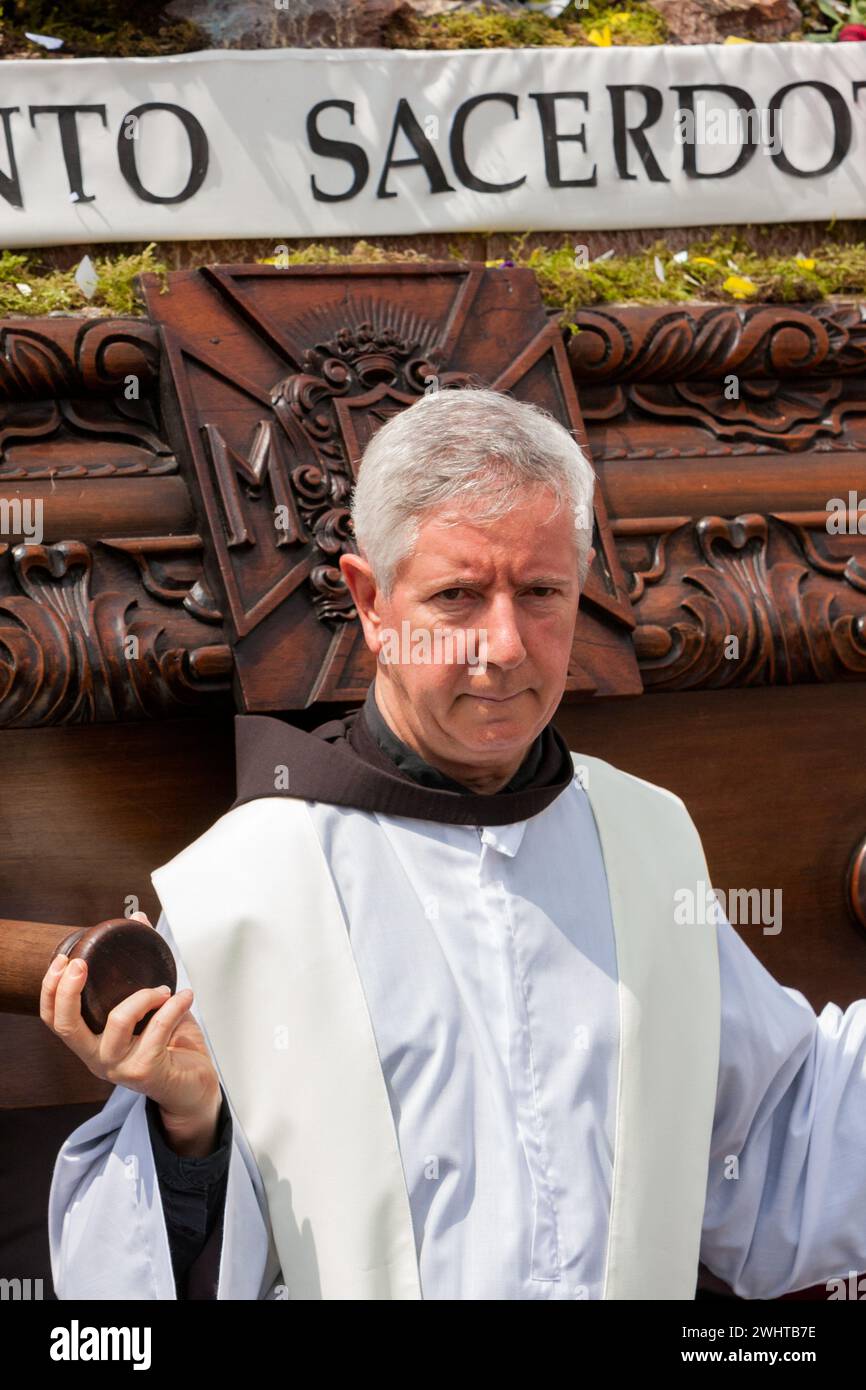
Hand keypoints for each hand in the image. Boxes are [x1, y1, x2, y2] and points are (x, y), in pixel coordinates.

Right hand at [40, 911, 221, 1145]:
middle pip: (66, 1026)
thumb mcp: (149, 1006)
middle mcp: (97, 1058)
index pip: (53, 1020)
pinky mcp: (146, 1072)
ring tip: (165, 988)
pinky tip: (185, 997)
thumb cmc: (167, 1044)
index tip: (63, 959)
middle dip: (68, 991)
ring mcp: (120, 1067)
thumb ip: (140, 970)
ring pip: (118, 1021)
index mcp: (91, 1042)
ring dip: (144, 995)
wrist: (192, 1087)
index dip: (50, 990)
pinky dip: (174, 1006)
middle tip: (83, 963)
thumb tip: (137, 919)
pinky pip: (157, 1029)